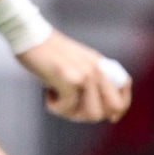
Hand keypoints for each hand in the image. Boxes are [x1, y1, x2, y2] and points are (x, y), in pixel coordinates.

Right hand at [18, 31, 132, 122]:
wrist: (29, 36)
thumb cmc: (46, 54)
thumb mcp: (76, 65)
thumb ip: (90, 82)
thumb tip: (105, 113)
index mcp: (101, 64)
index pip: (124, 87)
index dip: (119, 109)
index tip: (110, 117)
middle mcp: (98, 69)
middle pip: (113, 108)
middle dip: (92, 116)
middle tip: (71, 107)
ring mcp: (86, 74)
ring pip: (92, 114)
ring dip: (72, 114)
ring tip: (57, 100)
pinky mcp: (71, 80)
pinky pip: (68, 108)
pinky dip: (54, 106)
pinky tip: (47, 92)